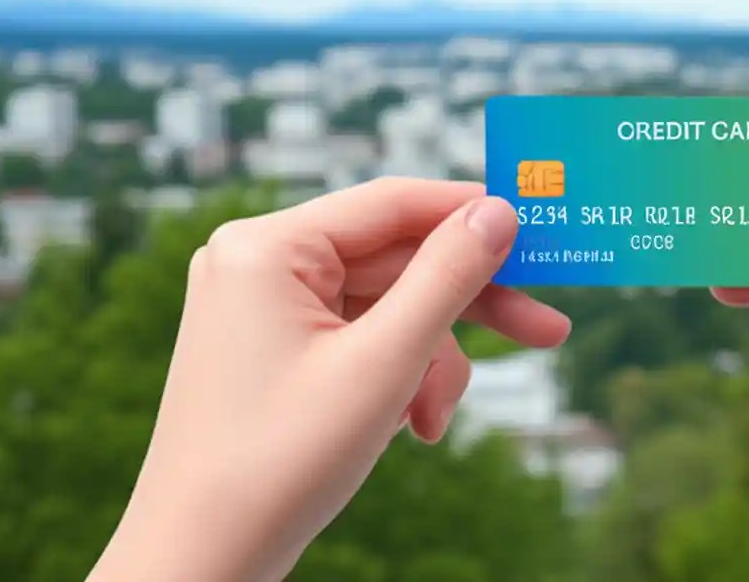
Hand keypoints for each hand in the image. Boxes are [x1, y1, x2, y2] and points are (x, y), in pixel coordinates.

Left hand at [90, 179, 569, 581]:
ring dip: (428, 362)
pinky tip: (406, 427)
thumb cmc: (278, 463)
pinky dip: (395, 378)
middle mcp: (259, 263)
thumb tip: (498, 213)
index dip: (471, 213)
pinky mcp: (276, 349)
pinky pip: (360, 339)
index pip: (393, 203)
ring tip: (432, 423)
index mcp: (267, 247)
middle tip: (548, 330)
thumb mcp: (383, 363)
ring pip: (386, 309)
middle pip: (396, 261)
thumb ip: (447, 278)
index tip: (541, 231)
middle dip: (467, 310)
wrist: (200, 563)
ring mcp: (263, 309)